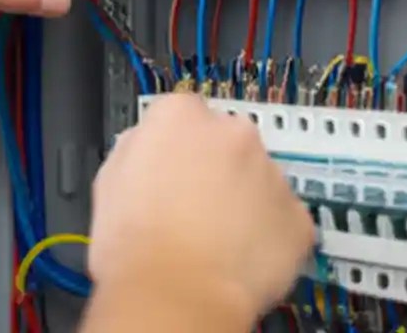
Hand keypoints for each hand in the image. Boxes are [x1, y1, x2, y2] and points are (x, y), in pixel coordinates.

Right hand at [88, 95, 313, 326]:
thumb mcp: (109, 179)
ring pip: (259, 180)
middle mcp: (232, 133)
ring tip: (214, 240)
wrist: (174, 293)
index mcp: (181, 116)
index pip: (184, 113)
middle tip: (192, 208)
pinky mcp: (297, 217)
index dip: (176, 146)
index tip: (172, 170)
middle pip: (228, 141)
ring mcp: (271, 173)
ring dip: (243, 200)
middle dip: (216, 168)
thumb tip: (147, 149)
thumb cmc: (133, 244)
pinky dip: (268, 234)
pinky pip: (284, 219)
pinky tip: (238, 257)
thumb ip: (136, 149)